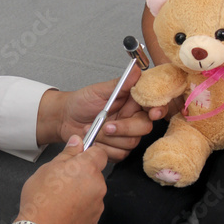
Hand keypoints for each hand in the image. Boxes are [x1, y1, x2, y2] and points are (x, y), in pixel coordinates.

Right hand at [17, 137, 108, 223]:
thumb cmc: (41, 199)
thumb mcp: (48, 168)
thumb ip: (68, 153)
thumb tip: (77, 141)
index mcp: (88, 168)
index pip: (100, 153)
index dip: (89, 153)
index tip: (78, 157)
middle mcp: (98, 185)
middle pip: (95, 174)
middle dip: (82, 175)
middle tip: (62, 181)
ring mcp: (98, 205)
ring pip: (92, 192)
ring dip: (82, 192)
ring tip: (61, 199)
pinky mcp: (94, 221)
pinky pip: (89, 209)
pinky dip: (80, 209)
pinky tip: (64, 211)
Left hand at [38, 66, 166, 160]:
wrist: (65, 118)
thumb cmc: (82, 101)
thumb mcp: (100, 90)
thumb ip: (120, 84)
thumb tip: (136, 70)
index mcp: (132, 101)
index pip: (153, 104)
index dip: (157, 109)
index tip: (152, 113)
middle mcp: (132, 118)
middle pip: (144, 127)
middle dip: (124, 128)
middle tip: (105, 125)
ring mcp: (126, 135)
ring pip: (131, 142)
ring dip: (108, 138)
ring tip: (91, 129)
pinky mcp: (118, 149)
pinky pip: (120, 153)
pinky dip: (104, 147)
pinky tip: (93, 139)